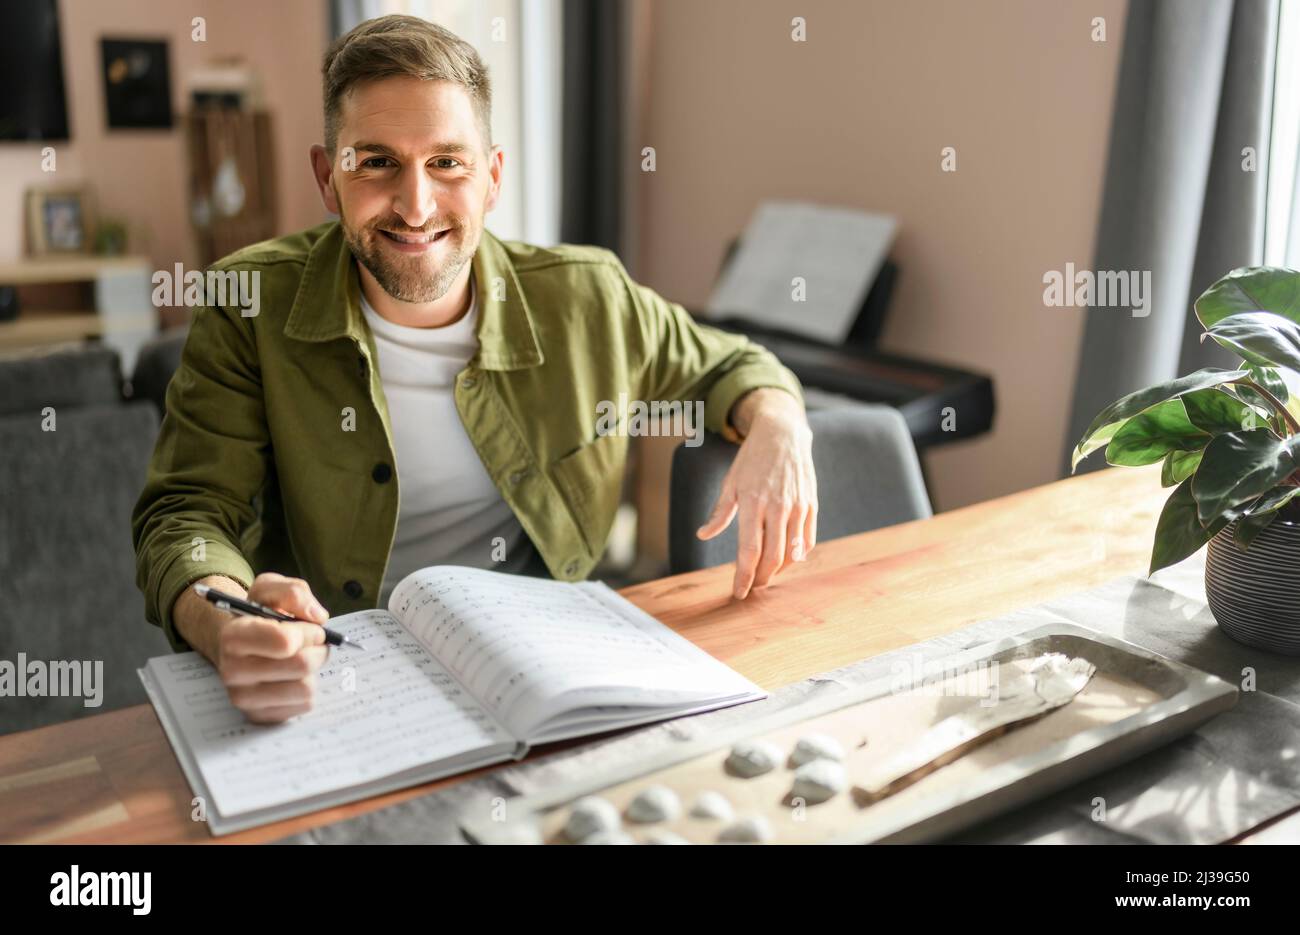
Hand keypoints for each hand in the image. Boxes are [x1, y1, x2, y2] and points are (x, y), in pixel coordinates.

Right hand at [213, 573, 331, 723]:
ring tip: (303, 657)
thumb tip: (317, 616)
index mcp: (233, 637)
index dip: (309, 631)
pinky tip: (294, 677)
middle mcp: (233, 671)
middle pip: (302, 665)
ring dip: (314, 670)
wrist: (238, 644)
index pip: (285, 642)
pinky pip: (305, 705)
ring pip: (306, 688)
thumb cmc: (258, 615)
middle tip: (315, 642)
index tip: (312, 626)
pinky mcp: (260, 716)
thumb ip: (293, 593)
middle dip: (318, 649)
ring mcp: (244, 698)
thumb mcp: (270, 589)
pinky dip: (308, 688)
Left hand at [696, 390, 816, 598]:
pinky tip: (786, 559)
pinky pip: (807, 540)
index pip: (749, 550)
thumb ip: (720, 513)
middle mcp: (778, 506)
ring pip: (792, 552)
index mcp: (753, 502)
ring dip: (779, 569)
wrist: (783, 433)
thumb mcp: (730, 482)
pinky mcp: (811, 505)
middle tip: (753, 585)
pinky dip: (797, 555)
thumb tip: (702, 535)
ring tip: (767, 573)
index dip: (744, 576)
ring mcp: (798, 506)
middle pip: (772, 557)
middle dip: (761, 578)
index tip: (738, 591)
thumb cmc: (752, 459)